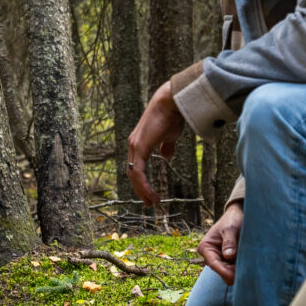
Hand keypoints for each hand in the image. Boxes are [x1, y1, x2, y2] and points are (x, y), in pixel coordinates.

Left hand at [126, 81, 185, 206]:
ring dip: (142, 191)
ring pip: (134, 176)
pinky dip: (143, 185)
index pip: (136, 167)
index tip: (150, 194)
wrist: (172, 102)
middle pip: (132, 174)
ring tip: (153, 202)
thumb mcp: (170, 136)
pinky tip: (151, 194)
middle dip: (140, 190)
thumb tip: (166, 156)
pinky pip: (137, 172)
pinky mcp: (139, 147)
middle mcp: (133, 145)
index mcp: (139, 143)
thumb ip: (166, 146)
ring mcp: (134, 146)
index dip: (141, 182)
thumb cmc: (173, 116)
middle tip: (149, 203)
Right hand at [198, 202, 243, 284]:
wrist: (239, 215)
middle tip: (247, 272)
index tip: (236, 275)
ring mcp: (221, 259)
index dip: (225, 271)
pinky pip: (235, 270)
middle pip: (221, 271)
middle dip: (232, 273)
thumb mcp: (230, 228)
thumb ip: (229, 242)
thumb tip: (228, 256)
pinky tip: (250, 265)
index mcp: (206, 247)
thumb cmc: (232, 219)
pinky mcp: (229, 261)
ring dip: (238, 272)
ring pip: (228, 274)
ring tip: (250, 266)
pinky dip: (242, 270)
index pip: (213, 264)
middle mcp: (211, 256)